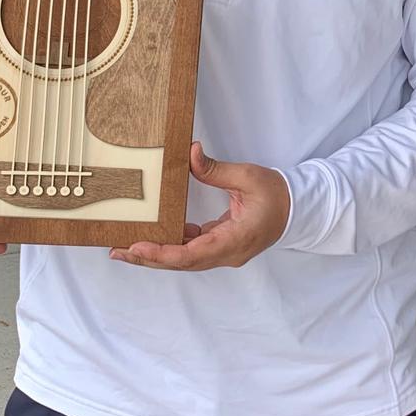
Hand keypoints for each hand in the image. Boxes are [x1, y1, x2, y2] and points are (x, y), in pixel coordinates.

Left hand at [109, 141, 289, 269]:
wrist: (297, 209)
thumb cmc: (275, 193)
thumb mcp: (247, 176)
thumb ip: (216, 169)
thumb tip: (191, 153)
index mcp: (234, 240)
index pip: (191, 254)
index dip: (162, 253)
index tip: (138, 247)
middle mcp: (226, 253)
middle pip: (181, 262)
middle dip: (148, 258)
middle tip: (118, 251)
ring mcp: (224, 253)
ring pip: (184, 259)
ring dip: (156, 254)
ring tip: (126, 247)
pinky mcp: (221, 246)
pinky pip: (192, 250)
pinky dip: (171, 245)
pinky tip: (152, 236)